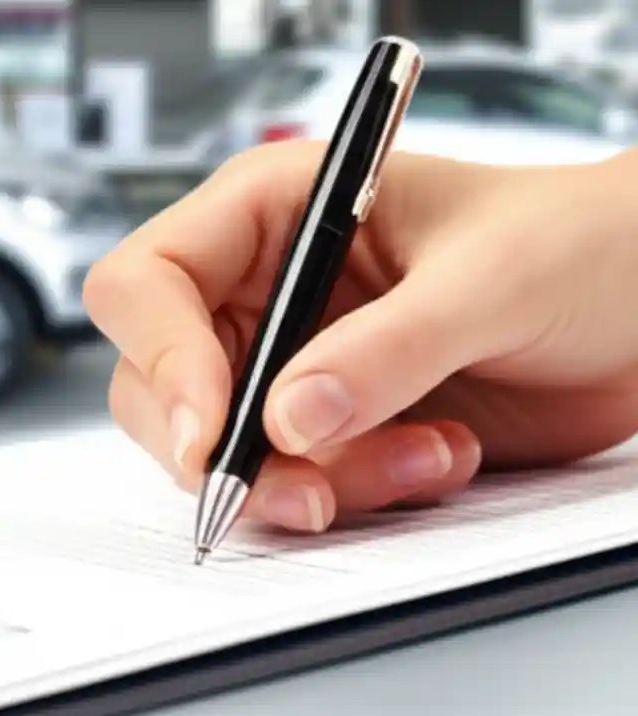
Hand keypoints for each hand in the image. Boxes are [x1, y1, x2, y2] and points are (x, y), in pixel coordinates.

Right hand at [86, 141, 637, 533]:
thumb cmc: (579, 245)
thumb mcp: (490, 280)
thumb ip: (387, 348)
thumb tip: (289, 419)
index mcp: (274, 211)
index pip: (148, 282)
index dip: (162, 357)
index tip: (213, 432)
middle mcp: (264, 287)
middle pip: (160, 382)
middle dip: (226, 448)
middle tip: (302, 489)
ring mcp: (290, 359)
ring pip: (223, 449)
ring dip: (316, 480)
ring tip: (426, 453)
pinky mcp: (329, 422)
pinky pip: (292, 482)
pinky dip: (357, 493)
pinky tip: (440, 454)